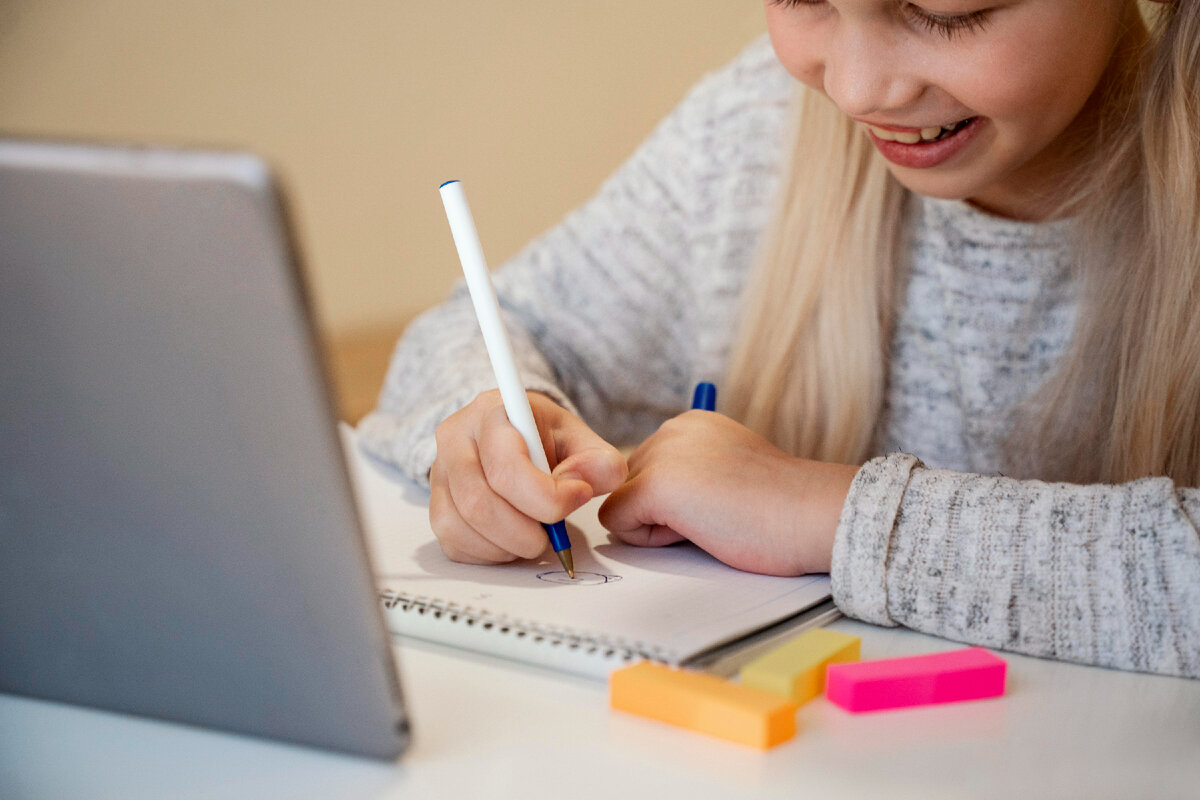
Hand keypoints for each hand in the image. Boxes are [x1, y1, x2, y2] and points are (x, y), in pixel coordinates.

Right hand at [429, 390, 626, 564]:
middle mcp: (455, 438)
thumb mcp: (580, 438)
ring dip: (507, 546)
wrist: (513, 436)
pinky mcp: (434, 504)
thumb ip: (597, 461)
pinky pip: (453, 544)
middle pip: (479, 503)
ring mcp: (438, 473)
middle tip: (552, 535)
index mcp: (491, 413)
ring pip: (462, 527)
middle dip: (525, 532)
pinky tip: (510, 539)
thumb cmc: (546, 438)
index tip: (578, 499)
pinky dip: (489, 554)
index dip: (546, 497)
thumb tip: (582, 487)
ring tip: (532, 535)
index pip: (507, 467)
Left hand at [598, 411, 858, 575]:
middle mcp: (671, 429)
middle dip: (662, 511)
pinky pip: (618, 524)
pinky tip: (699, 528)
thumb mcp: (727, 471)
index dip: (679, 501)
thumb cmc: (781, 506)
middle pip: (630, 486)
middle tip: (720, 513)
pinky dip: (651, 540)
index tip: (725, 500)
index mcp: (691, 423)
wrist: (811, 513)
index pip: (649, 470)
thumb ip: (691, 473)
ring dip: (658, 525)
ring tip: (712, 519)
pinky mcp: (653, 486)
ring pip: (622, 503)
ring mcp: (660, 455)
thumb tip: (651, 501)